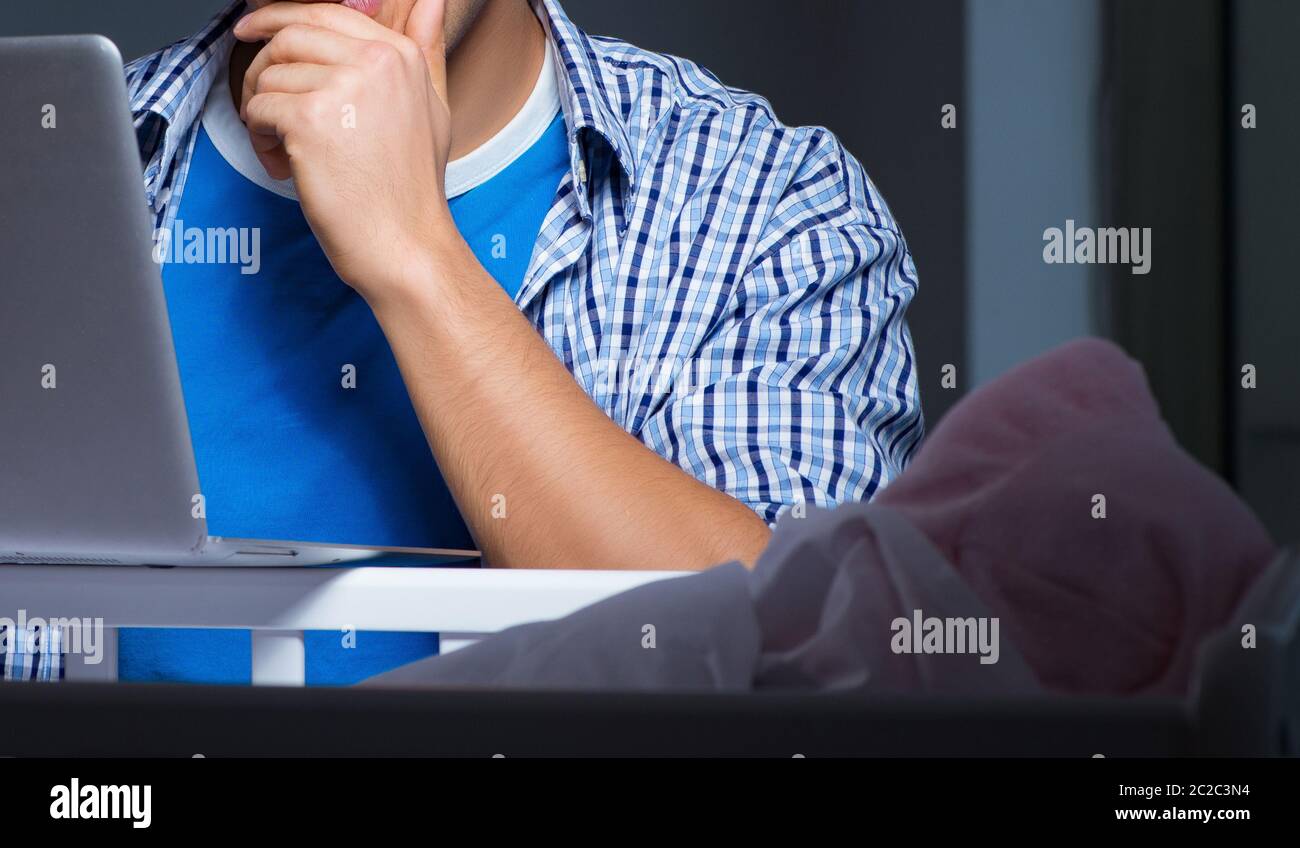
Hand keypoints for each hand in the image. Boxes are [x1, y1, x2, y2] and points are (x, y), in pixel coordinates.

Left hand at [234, 0, 453, 301]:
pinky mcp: (310, 120)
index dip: (277, 18)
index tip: (251, 33)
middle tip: (265, 110)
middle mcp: (374, 61)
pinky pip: (257, 108)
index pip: (322, 12)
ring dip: (261, 113)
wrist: (407, 246)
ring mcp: (342, 88)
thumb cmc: (412, 189)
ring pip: (268, 75)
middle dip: (262, 70)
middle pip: (287, 37)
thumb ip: (425, 50)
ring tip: (285, 150)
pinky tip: (283, 165)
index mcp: (399, 54)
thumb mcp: (432, 109)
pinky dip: (259, 138)